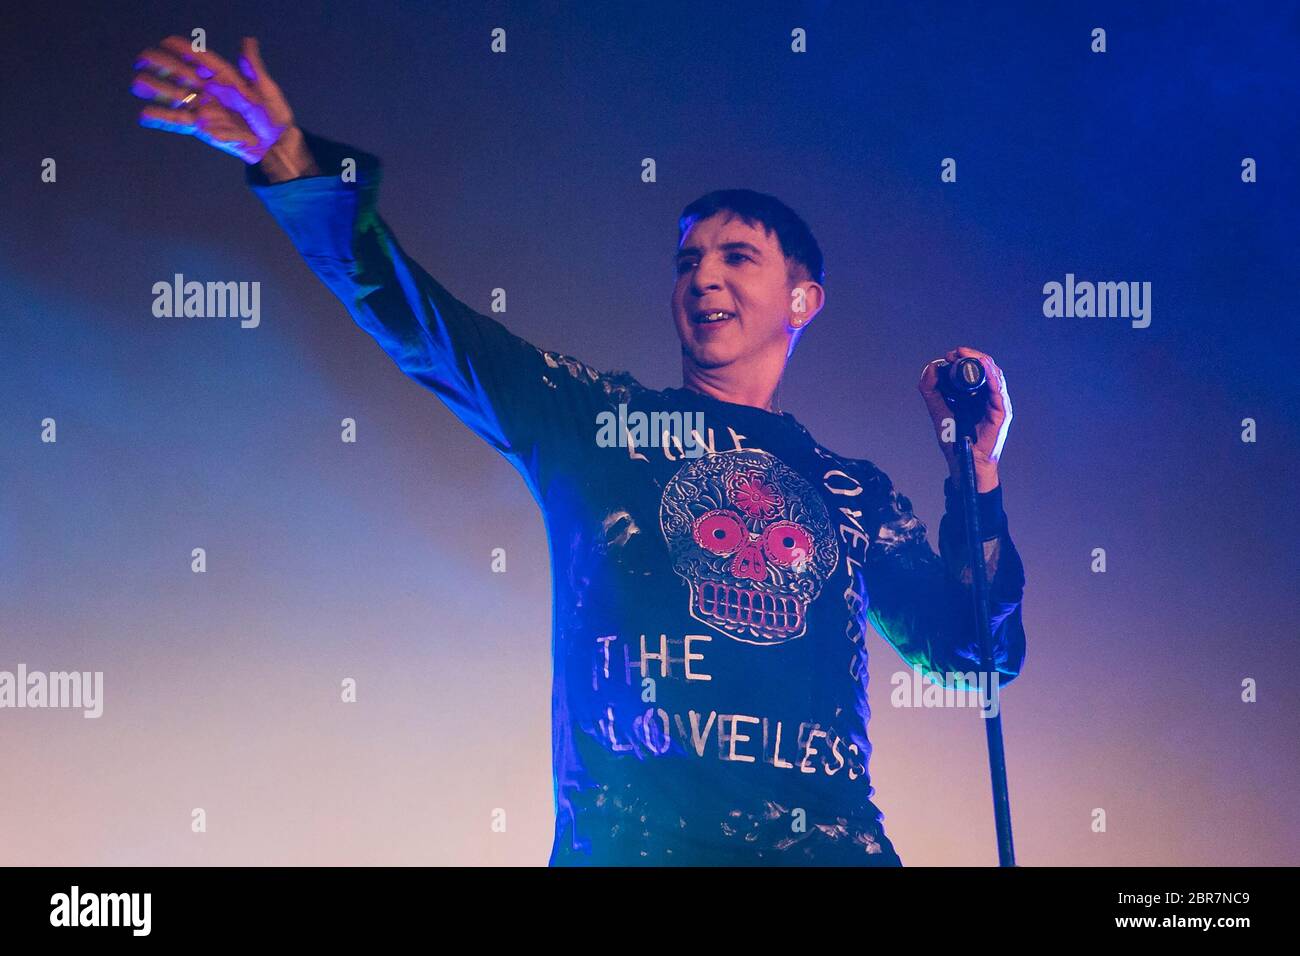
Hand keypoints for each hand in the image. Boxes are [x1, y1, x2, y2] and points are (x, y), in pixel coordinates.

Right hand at [131, 36, 314, 177]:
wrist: (276, 145)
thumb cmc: (274, 115)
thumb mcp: (266, 90)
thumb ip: (252, 67)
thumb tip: (247, 41)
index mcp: (225, 77)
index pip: (201, 59)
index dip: (185, 50)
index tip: (167, 41)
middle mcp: (210, 90)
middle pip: (183, 75)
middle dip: (163, 66)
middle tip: (142, 59)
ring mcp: (204, 108)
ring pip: (176, 96)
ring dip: (156, 89)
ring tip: (137, 84)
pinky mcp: (202, 126)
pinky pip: (179, 121)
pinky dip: (162, 118)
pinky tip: (144, 115)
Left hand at [918, 346, 1011, 492]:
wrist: (964, 462)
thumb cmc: (955, 439)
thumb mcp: (938, 410)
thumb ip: (931, 390)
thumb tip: (930, 367)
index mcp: (976, 394)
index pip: (975, 369)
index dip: (964, 358)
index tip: (948, 355)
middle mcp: (988, 396)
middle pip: (987, 368)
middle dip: (971, 356)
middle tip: (955, 353)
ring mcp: (997, 404)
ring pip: (995, 375)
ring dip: (982, 361)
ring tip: (966, 355)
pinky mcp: (1001, 413)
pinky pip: (999, 391)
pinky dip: (992, 377)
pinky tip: (985, 367)